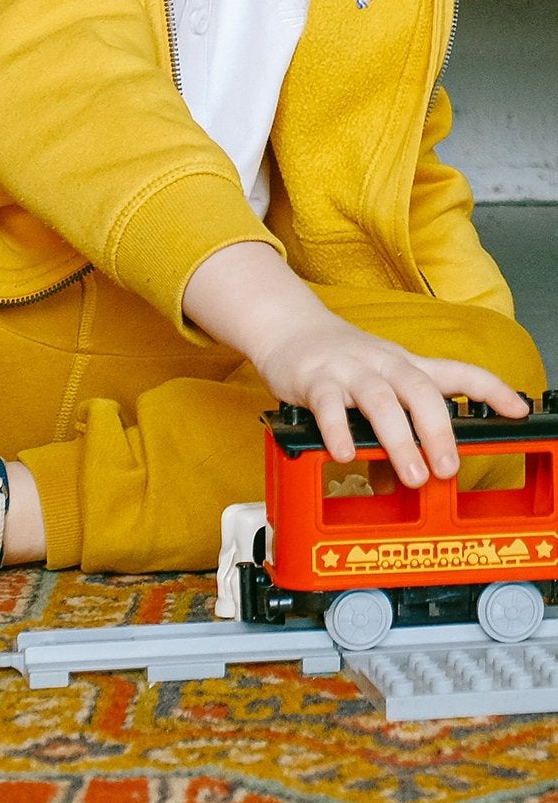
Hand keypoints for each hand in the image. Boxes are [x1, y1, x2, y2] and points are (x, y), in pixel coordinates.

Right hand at [252, 318, 526, 485]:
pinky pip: (329, 405)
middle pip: (420, 391)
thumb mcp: (374, 383)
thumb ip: (392, 428)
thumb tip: (402, 476)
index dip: (490, 388)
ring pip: (380, 400)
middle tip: (448, 469)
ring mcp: (348, 370)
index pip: (457, 371)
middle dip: (439, 432)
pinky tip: (345, 453)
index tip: (517, 410)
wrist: (285, 325)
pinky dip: (339, 430)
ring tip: (413, 474)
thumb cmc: (335, 358)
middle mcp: (382, 365)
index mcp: (404, 365)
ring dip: (400, 439)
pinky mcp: (314, 379)